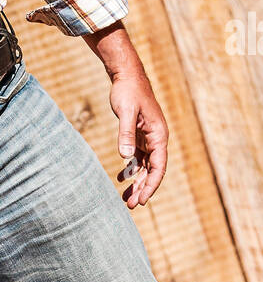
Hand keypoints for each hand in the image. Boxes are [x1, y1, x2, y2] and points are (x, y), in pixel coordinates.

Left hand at [109, 66, 168, 207]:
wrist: (127, 76)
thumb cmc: (128, 92)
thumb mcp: (125, 113)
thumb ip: (125, 134)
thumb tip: (125, 157)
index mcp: (159, 135)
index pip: (158, 167)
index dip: (151, 185)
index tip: (142, 200)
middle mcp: (156, 139)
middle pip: (152, 170)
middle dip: (142, 189)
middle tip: (131, 205)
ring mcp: (148, 138)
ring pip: (145, 166)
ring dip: (136, 182)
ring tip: (126, 199)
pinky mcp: (138, 135)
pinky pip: (137, 158)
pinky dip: (130, 169)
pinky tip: (121, 179)